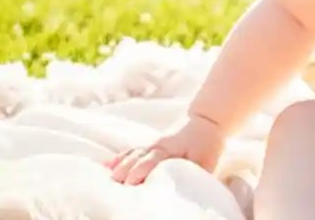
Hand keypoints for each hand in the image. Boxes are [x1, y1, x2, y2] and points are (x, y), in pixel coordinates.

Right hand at [106, 115, 224, 184]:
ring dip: (120, 165)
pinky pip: (131, 151)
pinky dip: (119, 158)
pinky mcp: (148, 146)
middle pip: (138, 157)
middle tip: (116, 183)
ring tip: (110, 178)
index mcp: (172, 148)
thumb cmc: (207, 146)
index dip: (142, 170)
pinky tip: (108, 166)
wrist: (206, 123)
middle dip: (126, 170)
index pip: (154, 159)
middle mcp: (158, 145)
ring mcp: (152, 145)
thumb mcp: (206, 161)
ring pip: (132, 154)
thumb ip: (195, 175)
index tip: (132, 182)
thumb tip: (190, 190)